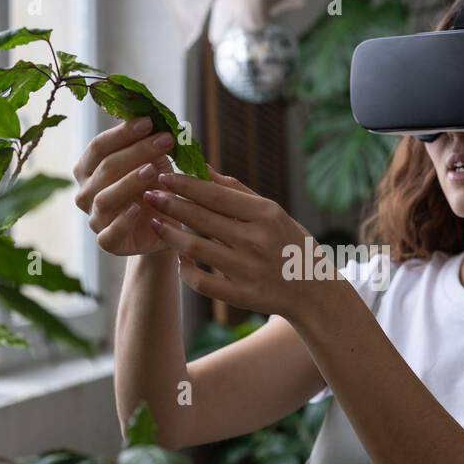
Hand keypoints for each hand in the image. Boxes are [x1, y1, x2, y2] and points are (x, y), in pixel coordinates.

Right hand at [72, 116, 175, 255]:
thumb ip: (149, 142)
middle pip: (105, 168)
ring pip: (104, 198)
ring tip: (152, 171)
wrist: (165, 225)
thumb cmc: (154, 187)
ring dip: (129, 182)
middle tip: (164, 140)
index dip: (123, 133)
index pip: (99, 146)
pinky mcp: (107, 242)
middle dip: (136, 151)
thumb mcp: (154, 161)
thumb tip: (157, 116)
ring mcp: (95, 218)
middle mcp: (86, 192)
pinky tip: (138, 208)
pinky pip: (109, 234)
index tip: (149, 122)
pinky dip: (122, 221)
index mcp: (89, 168)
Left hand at [142, 167, 322, 317]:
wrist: (314, 291)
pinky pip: (201, 281)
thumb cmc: (290, 244)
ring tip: (155, 222)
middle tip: (149, 194)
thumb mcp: (273, 212)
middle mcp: (256, 241)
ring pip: (195, 248)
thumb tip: (202, 168)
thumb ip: (237, 191)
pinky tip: (178, 256)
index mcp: (265, 215)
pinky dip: (185, 268)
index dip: (184, 184)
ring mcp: (248, 270)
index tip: (163, 176)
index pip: (215, 194)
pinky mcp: (241, 295)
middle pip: (201, 218)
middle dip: (170, 204)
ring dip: (170, 234)